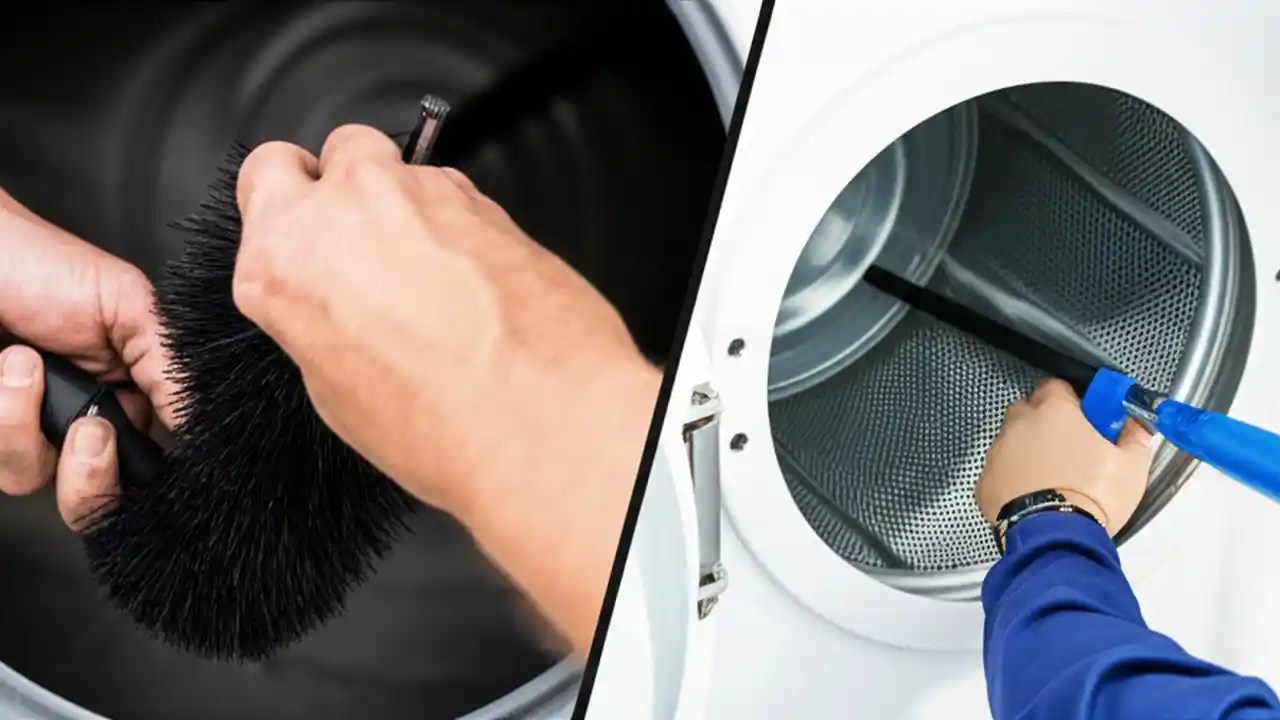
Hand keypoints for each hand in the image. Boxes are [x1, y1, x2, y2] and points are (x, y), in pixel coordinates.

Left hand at [0, 188, 176, 528]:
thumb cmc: (44, 266)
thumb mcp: (131, 308)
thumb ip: (171, 369)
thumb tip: (202, 424)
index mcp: (125, 403)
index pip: (145, 467)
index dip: (140, 475)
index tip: (128, 445)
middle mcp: (76, 425)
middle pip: (91, 501)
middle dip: (89, 475)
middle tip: (88, 429)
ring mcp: (24, 431)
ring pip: (30, 477)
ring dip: (24, 423)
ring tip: (23, 362)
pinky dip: (0, 412)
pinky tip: (4, 367)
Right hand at [234, 125, 659, 654]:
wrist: (543, 418)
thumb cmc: (444, 422)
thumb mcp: (336, 393)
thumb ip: (319, 318)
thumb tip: (335, 308)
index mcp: (285, 256)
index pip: (263, 177)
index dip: (287, 202)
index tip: (302, 230)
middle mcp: (350, 208)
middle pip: (338, 150)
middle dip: (350, 188)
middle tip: (368, 250)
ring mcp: (423, 194)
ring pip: (403, 171)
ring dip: (413, 212)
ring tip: (434, 284)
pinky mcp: (489, 199)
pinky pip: (459, 197)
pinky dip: (461, 228)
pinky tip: (474, 285)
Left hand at [975, 379, 1153, 535]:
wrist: (1056, 538)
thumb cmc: (1095, 495)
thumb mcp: (1131, 466)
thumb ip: (1135, 437)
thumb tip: (1138, 424)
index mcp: (1053, 412)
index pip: (1056, 387)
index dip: (1071, 400)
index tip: (1085, 418)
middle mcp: (1018, 425)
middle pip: (1027, 410)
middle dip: (1044, 422)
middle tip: (1068, 447)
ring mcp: (997, 453)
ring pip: (1010, 441)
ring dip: (1026, 450)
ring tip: (1050, 477)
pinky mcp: (984, 482)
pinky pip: (998, 471)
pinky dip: (1011, 478)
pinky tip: (1030, 496)